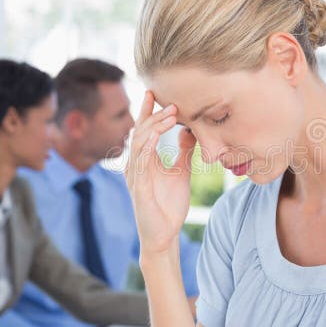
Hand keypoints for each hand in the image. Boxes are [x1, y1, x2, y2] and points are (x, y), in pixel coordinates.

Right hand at [125, 91, 196, 256]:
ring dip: (154, 127)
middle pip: (140, 131)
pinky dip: (147, 148)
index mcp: (144, 159)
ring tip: (169, 114)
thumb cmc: (169, 205)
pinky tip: (155, 136)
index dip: (147, 110)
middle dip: (155, 115)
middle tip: (172, 103)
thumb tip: (190, 129)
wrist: (164, 235)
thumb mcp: (181, 172)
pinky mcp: (138, 188)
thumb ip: (183, 151)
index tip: (154, 91)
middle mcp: (136, 165)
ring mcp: (135, 176)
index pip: (143, 129)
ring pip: (139, 143)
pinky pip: (140, 164)